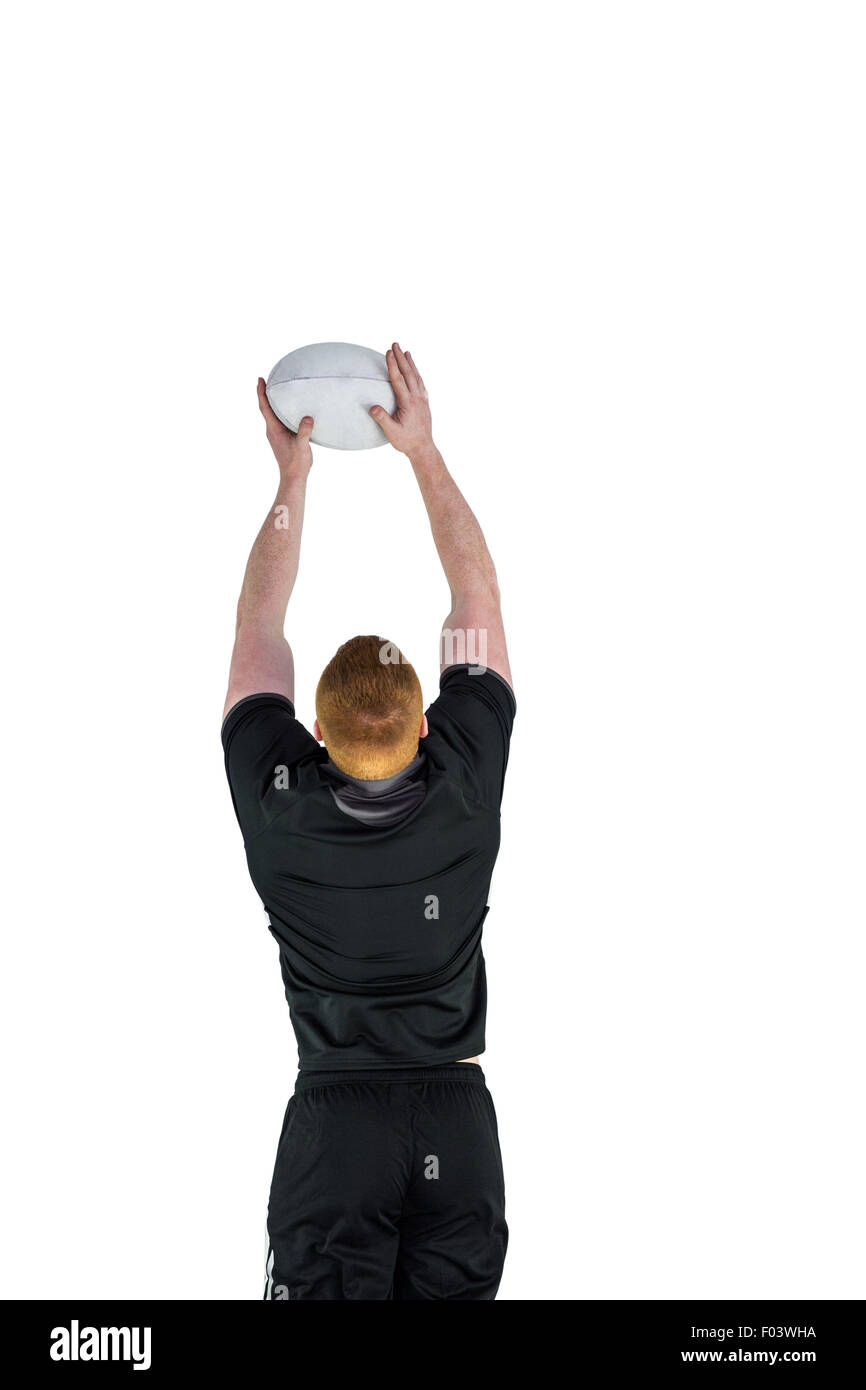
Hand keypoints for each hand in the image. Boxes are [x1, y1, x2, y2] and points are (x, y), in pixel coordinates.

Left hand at [257, 378, 313, 477]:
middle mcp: (272, 430)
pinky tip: (288, 409)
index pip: (264, 407)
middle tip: (265, 380)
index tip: (260, 380)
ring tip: (275, 390)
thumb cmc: (296, 463)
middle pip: (265, 408)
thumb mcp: (302, 446)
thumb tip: (308, 418)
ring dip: (271, 402)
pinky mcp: (281, 438)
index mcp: (274, 429)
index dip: (261, 393)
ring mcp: (276, 434)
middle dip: (264, 393)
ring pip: (271, 414)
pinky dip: (279, 411)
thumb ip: (304, 432)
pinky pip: (278, 420)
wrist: (293, 477)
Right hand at [370, 343, 433, 458]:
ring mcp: (422, 400)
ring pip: (416, 376)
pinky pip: (421, 384)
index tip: (388, 352)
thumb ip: (382, 419)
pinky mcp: (425, 403)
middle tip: (395, 344)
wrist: (423, 448)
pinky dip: (417, 374)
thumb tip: (372, 407)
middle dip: (401, 357)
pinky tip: (415, 371)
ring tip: (406, 351)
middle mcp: (417, 398)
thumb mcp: (391, 432)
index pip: (398, 379)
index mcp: (408, 403)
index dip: (393, 365)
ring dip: (410, 363)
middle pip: (408, 373)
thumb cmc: (406, 441)